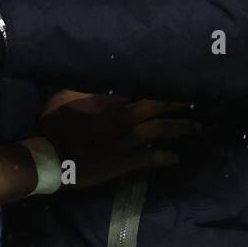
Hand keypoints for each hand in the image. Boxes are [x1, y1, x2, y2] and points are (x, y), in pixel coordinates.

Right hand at [34, 92, 200, 190]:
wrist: (49, 158)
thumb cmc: (53, 126)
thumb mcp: (65, 97)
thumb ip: (87, 91)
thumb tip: (105, 88)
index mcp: (109, 102)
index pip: (141, 90)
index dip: (160, 88)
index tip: (176, 83)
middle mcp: (124, 118)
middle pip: (158, 106)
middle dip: (179, 102)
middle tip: (196, 100)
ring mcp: (127, 141)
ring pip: (161, 130)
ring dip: (182, 127)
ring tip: (198, 127)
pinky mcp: (125, 162)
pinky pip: (151, 158)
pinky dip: (166, 158)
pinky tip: (177, 158)